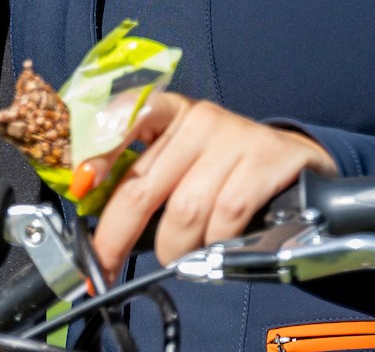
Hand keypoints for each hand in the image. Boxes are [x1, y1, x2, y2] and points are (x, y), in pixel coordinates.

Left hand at [81, 91, 336, 268]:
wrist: (294, 162)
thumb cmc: (223, 167)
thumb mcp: (180, 160)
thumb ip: (142, 178)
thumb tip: (93, 213)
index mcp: (169, 111)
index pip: (127, 118)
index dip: (99, 151)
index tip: (80, 185)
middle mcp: (198, 118)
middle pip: (143, 185)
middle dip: (117, 234)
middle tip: (105, 264)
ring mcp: (233, 136)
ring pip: (184, 210)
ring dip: (175, 248)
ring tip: (178, 257)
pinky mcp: (265, 158)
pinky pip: (226, 215)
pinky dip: (215, 243)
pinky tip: (215, 246)